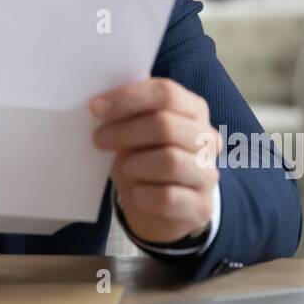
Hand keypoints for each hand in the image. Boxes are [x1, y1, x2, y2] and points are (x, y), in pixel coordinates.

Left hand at [90, 77, 221, 244]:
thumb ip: (127, 115)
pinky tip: (137, 193)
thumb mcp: (135, 133)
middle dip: (125, 131)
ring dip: (135, 164)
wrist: (158, 209)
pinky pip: (166, 196)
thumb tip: (100, 106)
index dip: (129, 98)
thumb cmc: (143, 160)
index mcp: (193, 109)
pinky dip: (142, 194)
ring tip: (125, 168)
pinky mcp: (201, 205)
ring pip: (169, 161)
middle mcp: (207, 139)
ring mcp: (208, 173)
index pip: (166, 94)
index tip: (96, 108)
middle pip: (166, 125)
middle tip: (98, 139)